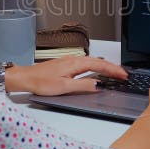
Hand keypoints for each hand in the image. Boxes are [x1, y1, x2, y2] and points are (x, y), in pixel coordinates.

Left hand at [6, 56, 127, 95]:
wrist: (26, 77)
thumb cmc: (40, 82)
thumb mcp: (63, 87)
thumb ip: (82, 85)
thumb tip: (97, 85)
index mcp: (75, 64)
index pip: (99, 66)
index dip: (113, 70)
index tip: (123, 75)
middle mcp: (74, 60)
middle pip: (98, 62)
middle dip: (112, 68)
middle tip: (123, 75)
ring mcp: (70, 62)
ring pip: (92, 63)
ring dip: (104, 67)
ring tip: (114, 73)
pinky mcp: (66, 65)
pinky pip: (86, 64)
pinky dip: (95, 67)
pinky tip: (96, 72)